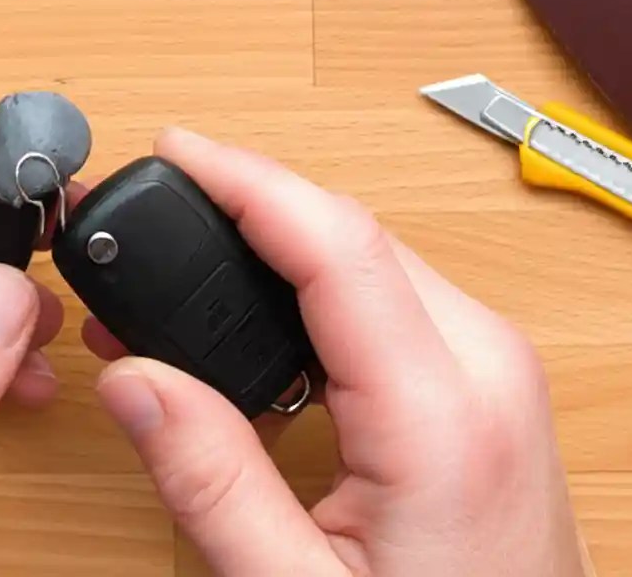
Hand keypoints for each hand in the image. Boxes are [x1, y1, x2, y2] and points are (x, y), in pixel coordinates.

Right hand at [82, 128, 591, 575]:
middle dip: (248, 206)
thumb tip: (135, 379)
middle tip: (156, 212)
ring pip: (371, 259)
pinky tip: (257, 313)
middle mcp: (487, 366)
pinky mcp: (487, 377)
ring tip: (187, 267)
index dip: (247, 179)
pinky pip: (392, 298)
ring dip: (279, 248)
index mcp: (444, 415)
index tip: (176, 150)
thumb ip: (211, 481)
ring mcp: (496, 366)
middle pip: (353, 235)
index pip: (336, 243)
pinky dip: (317, 290)